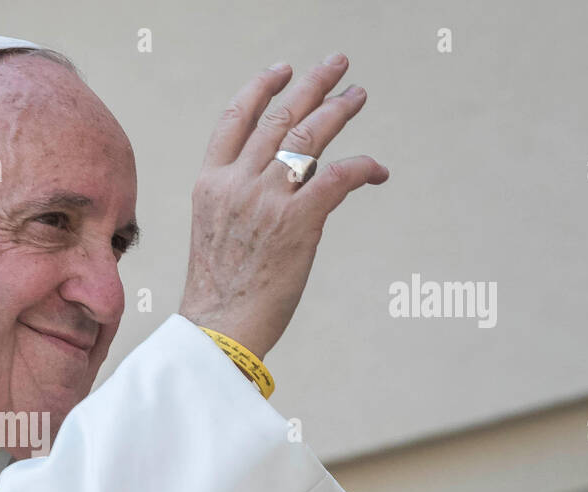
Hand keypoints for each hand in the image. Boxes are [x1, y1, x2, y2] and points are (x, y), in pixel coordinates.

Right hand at [178, 54, 388, 359]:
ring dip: (339, 111)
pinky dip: (364, 167)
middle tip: (337, 66)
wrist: (218, 329)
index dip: (261, 89)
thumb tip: (285, 186)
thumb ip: (241, 201)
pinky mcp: (299, 222)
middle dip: (312, 86)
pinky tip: (378, 171)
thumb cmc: (219, 292)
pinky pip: (339, 176)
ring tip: (358, 96)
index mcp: (210, 185)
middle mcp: (236, 184)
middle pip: (279, 118)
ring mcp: (267, 200)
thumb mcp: (215, 233)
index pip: (234, 119)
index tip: (283, 72)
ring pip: (308, 137)